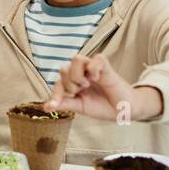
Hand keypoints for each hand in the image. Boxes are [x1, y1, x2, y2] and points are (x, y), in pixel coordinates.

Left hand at [45, 53, 162, 122]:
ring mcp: (92, 68)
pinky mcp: (105, 66)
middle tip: (81, 91)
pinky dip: (93, 69)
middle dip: (69, 84)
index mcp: (72, 82)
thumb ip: (64, 104)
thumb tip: (45, 107)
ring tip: (87, 84)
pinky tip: (97, 78)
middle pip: (63, 69)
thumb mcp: (80, 107)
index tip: (53, 106)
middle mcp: (79, 72)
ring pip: (76, 59)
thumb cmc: (102, 107)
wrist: (123, 111)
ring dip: (78, 75)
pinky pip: (96, 59)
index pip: (58, 83)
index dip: (55, 95)